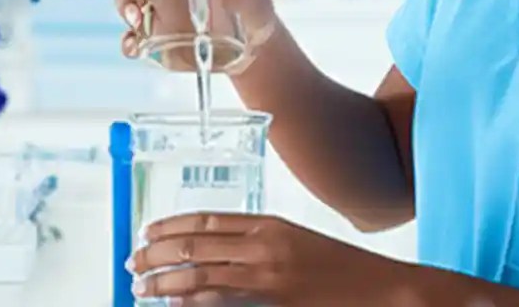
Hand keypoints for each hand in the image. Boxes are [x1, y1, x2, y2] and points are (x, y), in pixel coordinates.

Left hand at [127, 213, 407, 306]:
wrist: (384, 291)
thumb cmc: (345, 272)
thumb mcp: (299, 245)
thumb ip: (260, 245)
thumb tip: (216, 255)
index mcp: (271, 223)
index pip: (207, 220)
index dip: (170, 225)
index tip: (146, 231)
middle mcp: (265, 245)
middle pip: (195, 245)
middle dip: (156, 253)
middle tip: (134, 262)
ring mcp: (267, 276)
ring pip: (199, 275)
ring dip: (163, 281)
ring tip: (142, 288)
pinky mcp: (272, 302)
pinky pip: (220, 301)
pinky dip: (192, 302)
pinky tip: (175, 304)